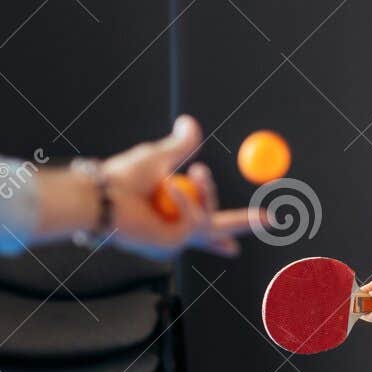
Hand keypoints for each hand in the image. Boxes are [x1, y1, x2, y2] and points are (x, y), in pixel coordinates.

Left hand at [99, 116, 264, 257]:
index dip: (221, 237)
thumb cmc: (119, 179)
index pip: (201, 228)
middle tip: (272, 219)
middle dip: (245, 223)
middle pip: (217, 231)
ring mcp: (174, 242)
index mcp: (167, 218)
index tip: (233, 249)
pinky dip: (184, 198)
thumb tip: (191, 122)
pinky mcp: (174, 244)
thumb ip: (180, 145)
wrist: (99, 195)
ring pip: (211, 219)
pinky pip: (197, 217)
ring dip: (205, 191)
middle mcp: (171, 234)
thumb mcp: (159, 157)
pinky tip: (165, 189)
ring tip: (189, 174)